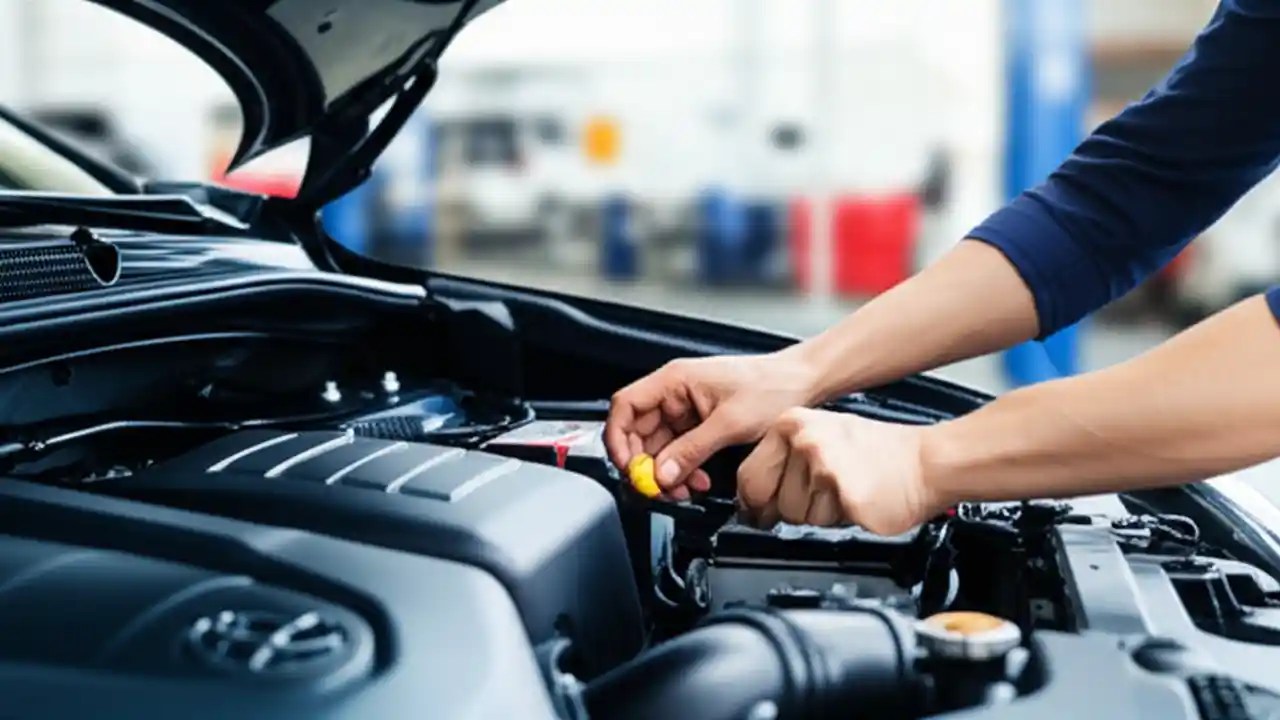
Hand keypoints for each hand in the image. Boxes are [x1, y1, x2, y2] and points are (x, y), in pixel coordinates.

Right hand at [605, 351, 818, 498]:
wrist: (802, 383)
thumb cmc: (772, 386)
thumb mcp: (730, 423)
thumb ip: (691, 450)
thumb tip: (661, 474)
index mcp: (674, 380)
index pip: (625, 406)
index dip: (619, 438)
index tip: (629, 466)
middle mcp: (674, 393)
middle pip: (638, 432)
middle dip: (646, 465)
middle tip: (658, 488)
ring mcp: (685, 409)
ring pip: (657, 447)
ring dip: (666, 472)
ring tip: (684, 488)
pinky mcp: (698, 424)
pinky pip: (677, 451)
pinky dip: (682, 469)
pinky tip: (697, 480)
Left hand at [736, 408, 944, 535]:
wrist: (928, 462)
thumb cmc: (880, 452)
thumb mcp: (822, 437)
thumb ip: (784, 461)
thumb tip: (752, 499)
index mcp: (793, 423)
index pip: (748, 475)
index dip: (752, 502)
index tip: (757, 512)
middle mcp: (805, 442)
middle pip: (769, 501)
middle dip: (784, 512)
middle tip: (812, 504)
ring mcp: (825, 468)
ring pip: (797, 517)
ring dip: (818, 516)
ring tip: (845, 494)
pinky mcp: (845, 495)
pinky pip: (824, 526)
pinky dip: (840, 522)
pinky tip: (858, 502)